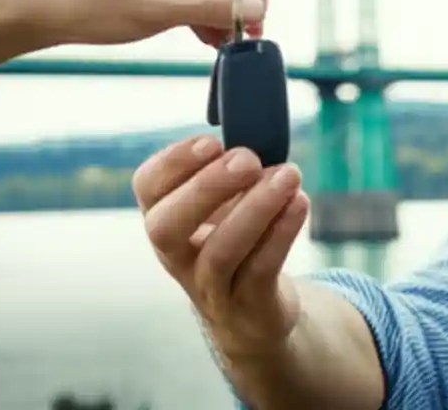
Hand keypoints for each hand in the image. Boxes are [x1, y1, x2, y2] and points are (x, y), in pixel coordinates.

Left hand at [22, 0, 267, 48]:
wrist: (39, 11)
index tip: (257, 20)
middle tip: (251, 28)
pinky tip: (211, 35)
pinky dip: (208, 5)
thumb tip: (260, 10)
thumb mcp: (158, 9)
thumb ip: (214, 7)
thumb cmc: (87, 3)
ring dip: (226, 3)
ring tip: (229, 40)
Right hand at [133, 135, 308, 359]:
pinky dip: (281, 234)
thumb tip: (255, 134)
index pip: (148, 189)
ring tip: (288, 175)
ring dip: (256, 208)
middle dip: (207, 188)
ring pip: (220, 252)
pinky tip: (300, 202)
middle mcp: (177, 255)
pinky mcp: (249, 304)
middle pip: (167, 227)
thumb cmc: (236, 240)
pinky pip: (260, 270)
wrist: (253, 313)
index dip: (174, 163)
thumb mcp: (223, 205)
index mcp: (166, 219)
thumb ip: (231, 173)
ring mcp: (210, 286)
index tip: (212, 141)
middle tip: (248, 159)